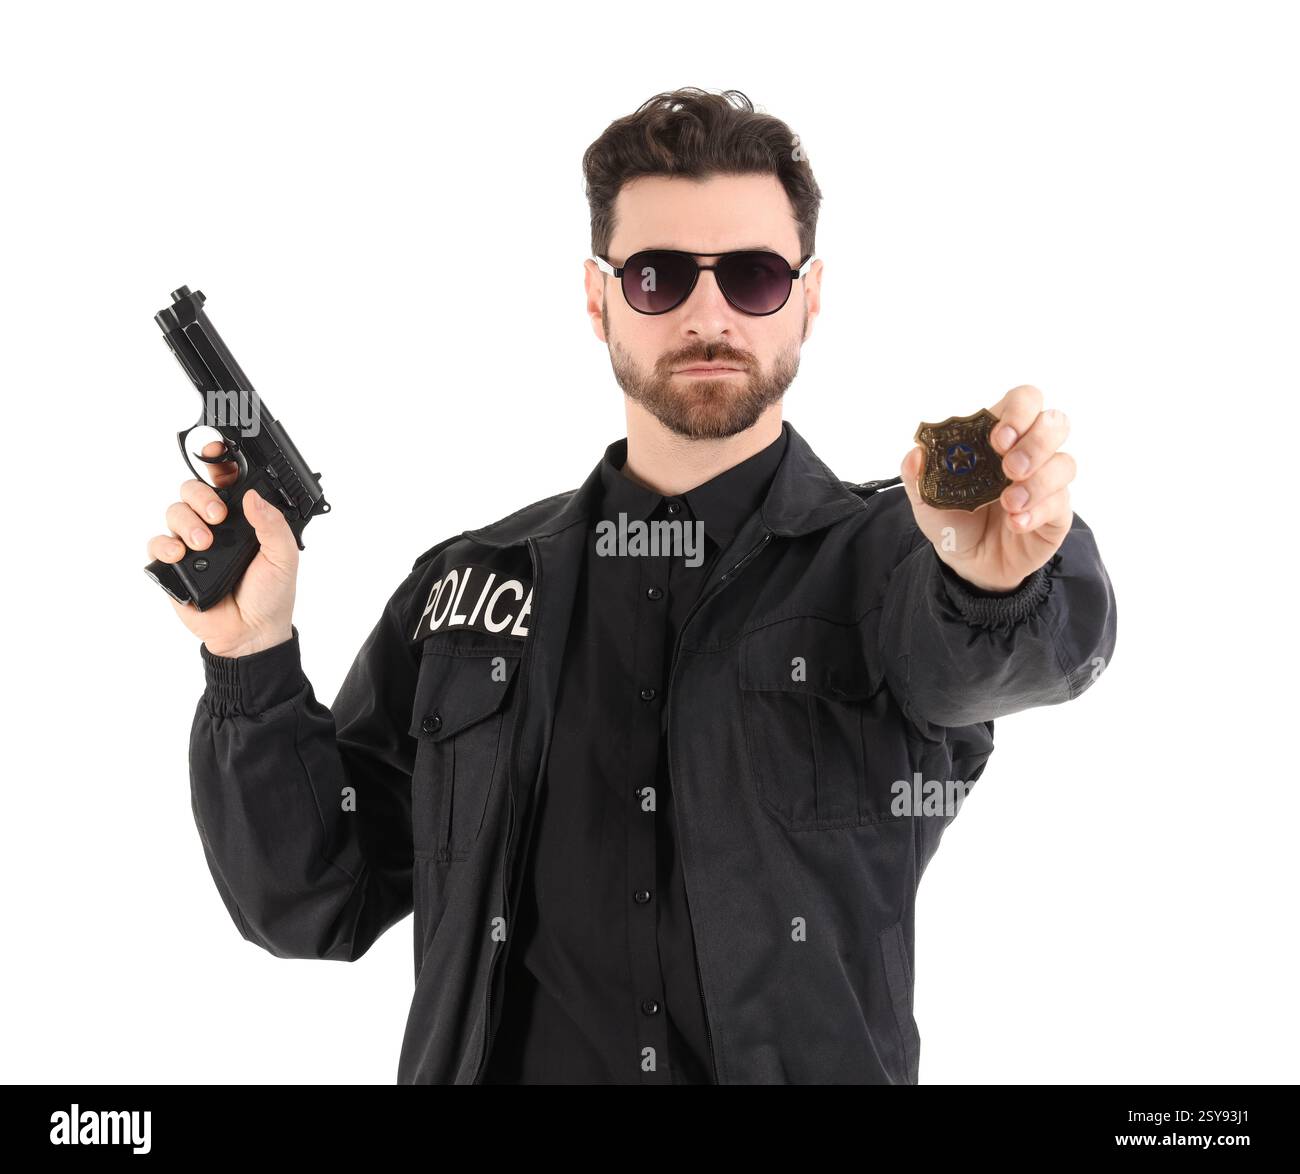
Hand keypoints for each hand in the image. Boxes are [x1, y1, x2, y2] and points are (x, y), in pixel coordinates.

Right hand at [146, 440, 299, 656]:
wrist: (251, 634)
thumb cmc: (271, 595)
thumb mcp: (285, 557)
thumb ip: (273, 524)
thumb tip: (253, 497)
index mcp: (243, 518)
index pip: (225, 480)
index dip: (217, 463)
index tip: (216, 453)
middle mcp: (214, 526)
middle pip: (193, 490)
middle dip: (202, 496)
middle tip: (217, 516)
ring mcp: (191, 544)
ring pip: (174, 512)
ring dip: (187, 522)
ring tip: (204, 544)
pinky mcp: (173, 565)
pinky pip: (156, 544)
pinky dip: (164, 545)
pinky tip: (181, 555)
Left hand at [899, 385, 1074, 591]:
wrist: (969, 563)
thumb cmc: (953, 519)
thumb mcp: (928, 499)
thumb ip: (918, 475)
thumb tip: (915, 455)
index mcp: (997, 435)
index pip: (1024, 400)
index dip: (1019, 410)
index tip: (998, 439)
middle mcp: (1029, 451)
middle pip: (1055, 422)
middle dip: (1036, 441)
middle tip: (1009, 468)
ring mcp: (1047, 480)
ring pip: (1065, 462)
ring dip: (1037, 482)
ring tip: (1008, 503)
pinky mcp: (1057, 511)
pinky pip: (1060, 503)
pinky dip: (1037, 512)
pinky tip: (1015, 524)